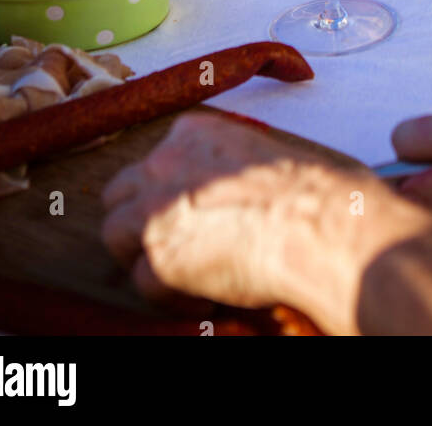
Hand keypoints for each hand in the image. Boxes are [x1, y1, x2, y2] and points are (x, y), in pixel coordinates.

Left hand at [101, 112, 431, 332]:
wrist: (315, 224)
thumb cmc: (308, 193)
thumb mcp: (260, 155)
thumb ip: (226, 167)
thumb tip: (227, 197)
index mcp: (193, 132)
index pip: (156, 158)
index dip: (169, 190)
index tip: (189, 211)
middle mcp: (165, 162)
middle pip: (121, 191)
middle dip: (140, 219)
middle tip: (174, 243)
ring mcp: (155, 207)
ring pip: (116, 233)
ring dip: (145, 257)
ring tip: (186, 274)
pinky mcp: (158, 256)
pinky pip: (143, 283)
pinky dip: (171, 296)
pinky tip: (206, 298)